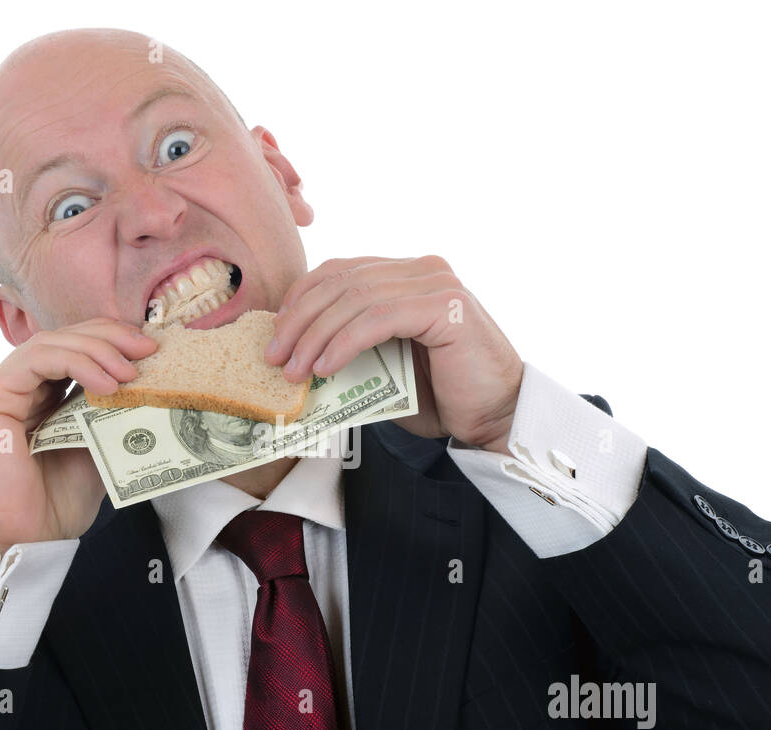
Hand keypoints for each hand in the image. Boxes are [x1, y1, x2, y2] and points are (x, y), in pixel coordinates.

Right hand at [0, 319, 157, 552]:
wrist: (23, 538)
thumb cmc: (54, 504)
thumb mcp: (99, 452)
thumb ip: (113, 417)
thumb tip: (150, 389)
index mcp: (44, 396)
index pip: (77, 349)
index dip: (112, 342)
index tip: (151, 351)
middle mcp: (21, 387)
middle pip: (66, 338)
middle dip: (110, 338)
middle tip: (148, 349)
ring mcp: (3, 388)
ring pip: (51, 343)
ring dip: (96, 350)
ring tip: (129, 371)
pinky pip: (35, 360)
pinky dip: (75, 363)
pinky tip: (104, 383)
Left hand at [267, 255, 523, 452]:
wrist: (496, 418)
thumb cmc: (443, 398)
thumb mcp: (384, 367)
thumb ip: (350, 349)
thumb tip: (295, 354)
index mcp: (408, 276)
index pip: (341, 270)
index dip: (302, 297)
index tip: (276, 333)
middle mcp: (423, 270)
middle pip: (341, 280)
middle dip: (299, 318)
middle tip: (274, 356)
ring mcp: (436, 284)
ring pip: (355, 298)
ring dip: (315, 335)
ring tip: (294, 370)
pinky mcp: (445, 308)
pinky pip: (378, 318)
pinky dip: (344, 342)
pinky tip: (326, 366)